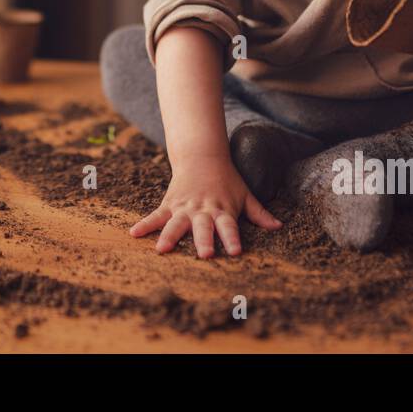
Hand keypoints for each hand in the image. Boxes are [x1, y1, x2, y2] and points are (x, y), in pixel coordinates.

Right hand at [129, 156, 281, 257]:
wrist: (202, 156)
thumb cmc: (227, 180)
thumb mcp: (245, 194)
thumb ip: (259, 213)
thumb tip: (279, 227)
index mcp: (222, 209)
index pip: (229, 226)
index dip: (232, 238)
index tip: (236, 252)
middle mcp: (203, 210)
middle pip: (203, 227)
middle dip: (203, 240)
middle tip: (204, 255)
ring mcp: (184, 208)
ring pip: (176, 223)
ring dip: (170, 236)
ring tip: (161, 249)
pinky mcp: (169, 205)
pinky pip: (156, 216)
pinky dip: (145, 224)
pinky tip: (133, 233)